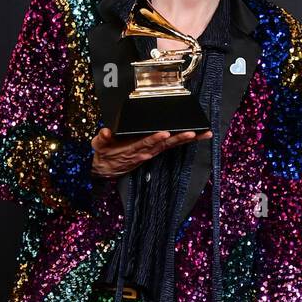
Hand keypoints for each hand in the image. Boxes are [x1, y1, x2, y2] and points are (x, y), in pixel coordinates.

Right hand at [90, 125, 211, 177]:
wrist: (106, 169)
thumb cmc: (104, 154)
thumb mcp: (98, 145)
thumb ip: (102, 138)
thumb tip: (105, 132)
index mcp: (133, 148)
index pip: (146, 142)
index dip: (156, 138)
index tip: (166, 133)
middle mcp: (145, 151)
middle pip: (166, 144)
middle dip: (181, 138)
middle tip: (195, 133)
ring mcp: (151, 152)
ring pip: (172, 145)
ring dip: (188, 140)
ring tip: (203, 134)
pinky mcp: (154, 152)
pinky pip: (171, 146)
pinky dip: (183, 141)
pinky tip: (195, 136)